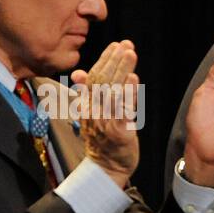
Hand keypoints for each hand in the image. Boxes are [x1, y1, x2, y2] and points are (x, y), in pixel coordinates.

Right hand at [72, 40, 139, 185]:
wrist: (106, 167)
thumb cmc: (103, 138)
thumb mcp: (93, 113)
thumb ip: (89, 92)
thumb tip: (80, 73)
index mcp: (88, 104)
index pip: (94, 76)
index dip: (105, 59)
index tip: (116, 45)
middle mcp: (94, 110)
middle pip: (103, 80)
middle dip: (115, 60)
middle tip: (126, 44)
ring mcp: (105, 121)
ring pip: (112, 91)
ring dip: (122, 70)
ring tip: (130, 54)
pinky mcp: (118, 132)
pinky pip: (122, 111)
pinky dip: (127, 94)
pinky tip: (133, 81)